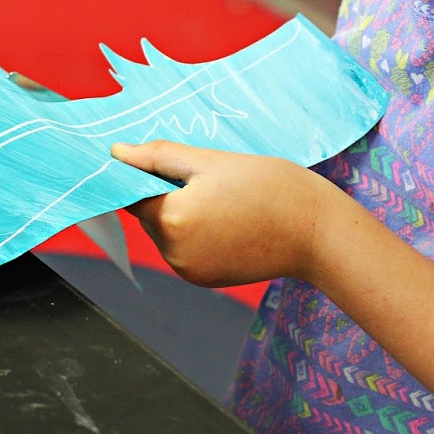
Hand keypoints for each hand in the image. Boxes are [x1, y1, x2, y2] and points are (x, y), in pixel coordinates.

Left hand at [110, 140, 341, 287]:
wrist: (316, 232)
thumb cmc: (270, 186)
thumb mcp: (211, 160)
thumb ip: (159, 157)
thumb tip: (117, 153)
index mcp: (172, 218)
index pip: (133, 192)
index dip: (144, 173)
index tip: (163, 161)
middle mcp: (174, 252)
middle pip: (151, 214)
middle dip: (168, 193)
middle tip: (209, 175)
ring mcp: (189, 271)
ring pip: (168, 231)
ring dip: (182, 212)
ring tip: (225, 198)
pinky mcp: (205, 280)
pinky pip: (185, 249)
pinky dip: (197, 232)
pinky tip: (229, 218)